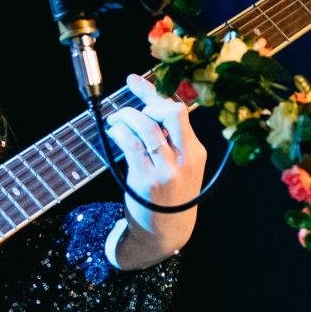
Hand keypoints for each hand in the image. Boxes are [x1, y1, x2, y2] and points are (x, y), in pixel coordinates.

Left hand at [103, 73, 204, 267]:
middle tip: (132, 112)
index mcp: (196, 151)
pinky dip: (120, 133)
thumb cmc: (169, 193)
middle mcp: (185, 158)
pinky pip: (132, 145)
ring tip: (116, 121)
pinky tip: (114, 132)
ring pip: (148, 127)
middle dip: (147, 103)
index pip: (179, 111)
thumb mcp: (179, 165)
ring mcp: (167, 170)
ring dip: (127, 117)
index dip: (154, 92)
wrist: (167, 231)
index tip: (133, 80)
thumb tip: (148, 103)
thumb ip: (168, 138)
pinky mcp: (147, 180)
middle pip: (172, 113)